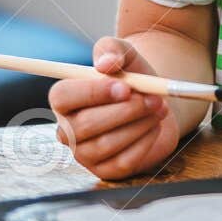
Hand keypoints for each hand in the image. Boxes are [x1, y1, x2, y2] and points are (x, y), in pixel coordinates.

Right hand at [49, 36, 179, 181]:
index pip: (63, 97)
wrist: (154, 100)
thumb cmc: (132, 77)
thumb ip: (113, 50)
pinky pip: (123, 162)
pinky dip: (145, 142)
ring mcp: (85, 153)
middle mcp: (68, 129)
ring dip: (139, 124)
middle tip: (153, 98)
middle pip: (85, 125)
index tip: (125, 87)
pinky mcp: (106, 170)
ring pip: (106, 144)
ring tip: (159, 107)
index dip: (92, 93)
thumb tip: (106, 63)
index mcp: (64, 98)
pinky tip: (154, 126)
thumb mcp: (125, 54)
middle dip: (125, 111)